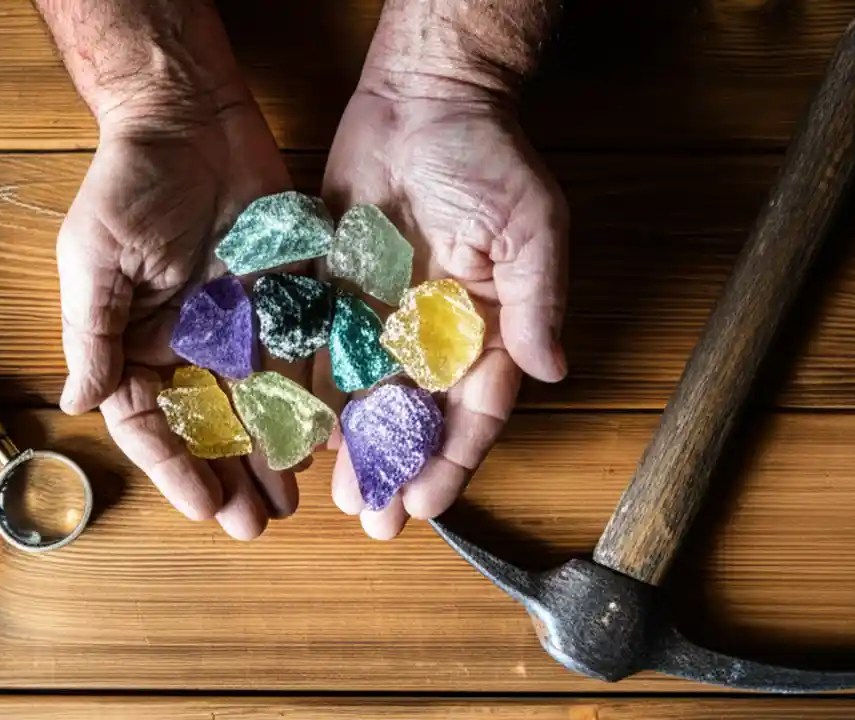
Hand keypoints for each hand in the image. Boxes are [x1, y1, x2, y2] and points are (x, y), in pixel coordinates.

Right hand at [50, 6, 297, 538]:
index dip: (178, 469)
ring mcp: (241, 320)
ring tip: (294, 499)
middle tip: (259, 523)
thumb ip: (94, 334)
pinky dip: (313, 396)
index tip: (206, 509)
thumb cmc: (128, 184)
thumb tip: (77, 403)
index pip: (155, 423)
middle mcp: (192, 341)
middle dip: (232, 476)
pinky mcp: (285, 293)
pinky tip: (328, 434)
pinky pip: (303, 353)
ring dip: (275, 451)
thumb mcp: (97, 260)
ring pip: (261, 402)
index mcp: (140, 341)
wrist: (188, 115)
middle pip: (213, 424)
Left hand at [322, 76, 568, 538]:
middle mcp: (437, 331)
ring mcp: (386, 314)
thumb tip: (553, 370)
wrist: (423, 98)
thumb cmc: (488, 156)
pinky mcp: (340, 291)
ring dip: (356, 448)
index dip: (454, 458)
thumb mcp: (531, 226)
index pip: (476, 408)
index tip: (427, 503)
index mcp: (489, 325)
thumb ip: (536, 300)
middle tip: (375, 520)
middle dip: (399, 469)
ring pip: (370, 396)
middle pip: (419, 415)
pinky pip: (325, 351)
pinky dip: (315, 393)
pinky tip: (301, 433)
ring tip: (339, 495)